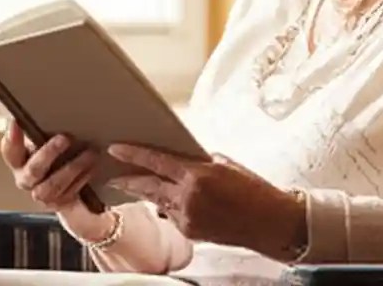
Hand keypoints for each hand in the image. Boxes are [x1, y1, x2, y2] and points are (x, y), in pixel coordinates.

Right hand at [0, 122, 113, 240]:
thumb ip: (40, 129)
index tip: (16, 122)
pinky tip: (94, 165)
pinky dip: (83, 178)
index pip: (9, 150)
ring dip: (73, 168)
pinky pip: (70, 193)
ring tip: (91, 153)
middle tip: (65, 138)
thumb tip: (43, 101)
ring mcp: (41, 194)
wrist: (67, 185)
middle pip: (33, 170)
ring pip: (54, 185)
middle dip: (49, 153)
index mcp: (17, 160)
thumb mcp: (45, 140)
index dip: (12, 138)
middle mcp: (25, 179)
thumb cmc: (55, 152)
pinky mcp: (58, 204)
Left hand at [106, 145, 305, 259]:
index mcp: (197, 175)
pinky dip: (168, 208)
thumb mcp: (225, 165)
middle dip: (128, 181)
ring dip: (147, 194)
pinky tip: (170, 203)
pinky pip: (171, 216)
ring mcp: (188, 218)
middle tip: (112, 175)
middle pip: (148, 187)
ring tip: (132, 185)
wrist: (270, 223)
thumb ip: (198, 163)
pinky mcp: (190, 232)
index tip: (116, 149)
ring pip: (158, 203)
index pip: (157, 161)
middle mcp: (188, 197)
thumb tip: (179, 160)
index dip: (133, 155)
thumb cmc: (253, 190)